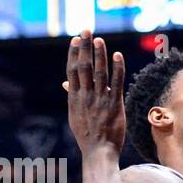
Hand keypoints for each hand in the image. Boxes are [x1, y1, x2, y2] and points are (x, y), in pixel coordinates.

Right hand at [62, 30, 124, 154]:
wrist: (98, 151)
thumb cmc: (87, 134)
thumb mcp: (74, 114)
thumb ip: (72, 96)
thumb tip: (65, 83)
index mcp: (75, 98)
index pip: (73, 70)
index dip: (74, 53)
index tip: (76, 40)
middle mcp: (85, 96)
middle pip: (84, 67)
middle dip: (85, 47)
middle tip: (87, 31)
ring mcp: (99, 100)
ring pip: (99, 72)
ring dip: (99, 54)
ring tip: (99, 39)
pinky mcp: (114, 104)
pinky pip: (116, 82)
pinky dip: (117, 68)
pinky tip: (117, 55)